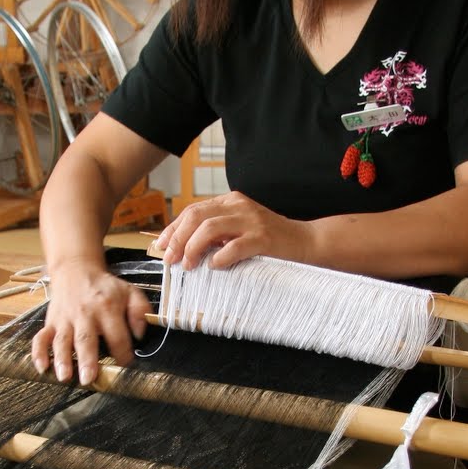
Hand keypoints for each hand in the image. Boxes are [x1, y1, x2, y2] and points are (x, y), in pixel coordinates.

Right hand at [31, 261, 150, 384]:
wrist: (76, 270)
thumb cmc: (105, 287)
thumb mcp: (129, 291)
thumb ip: (140, 310)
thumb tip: (140, 334)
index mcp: (107, 308)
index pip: (117, 335)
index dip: (123, 352)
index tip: (126, 365)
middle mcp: (84, 314)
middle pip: (85, 339)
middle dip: (86, 360)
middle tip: (88, 379)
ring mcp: (65, 319)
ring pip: (62, 341)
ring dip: (62, 359)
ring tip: (64, 377)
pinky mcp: (51, 322)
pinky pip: (41, 338)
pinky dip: (38, 353)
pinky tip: (41, 367)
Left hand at [151, 191, 311, 270]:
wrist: (306, 242)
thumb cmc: (270, 241)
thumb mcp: (239, 229)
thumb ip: (216, 233)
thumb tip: (183, 247)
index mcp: (230, 202)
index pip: (193, 211)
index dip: (173, 228)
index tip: (161, 245)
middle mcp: (239, 206)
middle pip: (196, 216)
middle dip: (177, 239)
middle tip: (171, 259)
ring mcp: (251, 221)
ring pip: (209, 229)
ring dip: (193, 248)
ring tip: (189, 264)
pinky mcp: (263, 238)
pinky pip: (233, 247)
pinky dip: (219, 258)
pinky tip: (214, 266)